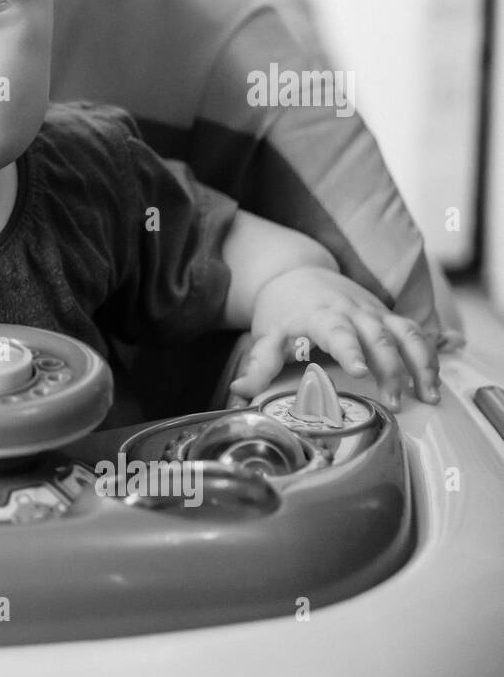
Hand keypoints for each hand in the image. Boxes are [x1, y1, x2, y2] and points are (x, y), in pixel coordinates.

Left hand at [229, 266, 439, 406]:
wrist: (296, 275)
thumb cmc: (282, 312)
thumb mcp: (267, 336)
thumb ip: (260, 364)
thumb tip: (240, 390)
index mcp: (321, 316)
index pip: (338, 331)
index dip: (350, 349)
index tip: (361, 370)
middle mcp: (353, 311)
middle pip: (379, 337)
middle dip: (392, 368)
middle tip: (396, 401)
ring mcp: (374, 312)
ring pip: (406, 333)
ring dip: (421, 362)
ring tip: (430, 395)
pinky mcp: (387, 315)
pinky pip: (415, 331)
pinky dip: (429, 354)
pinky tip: (435, 380)